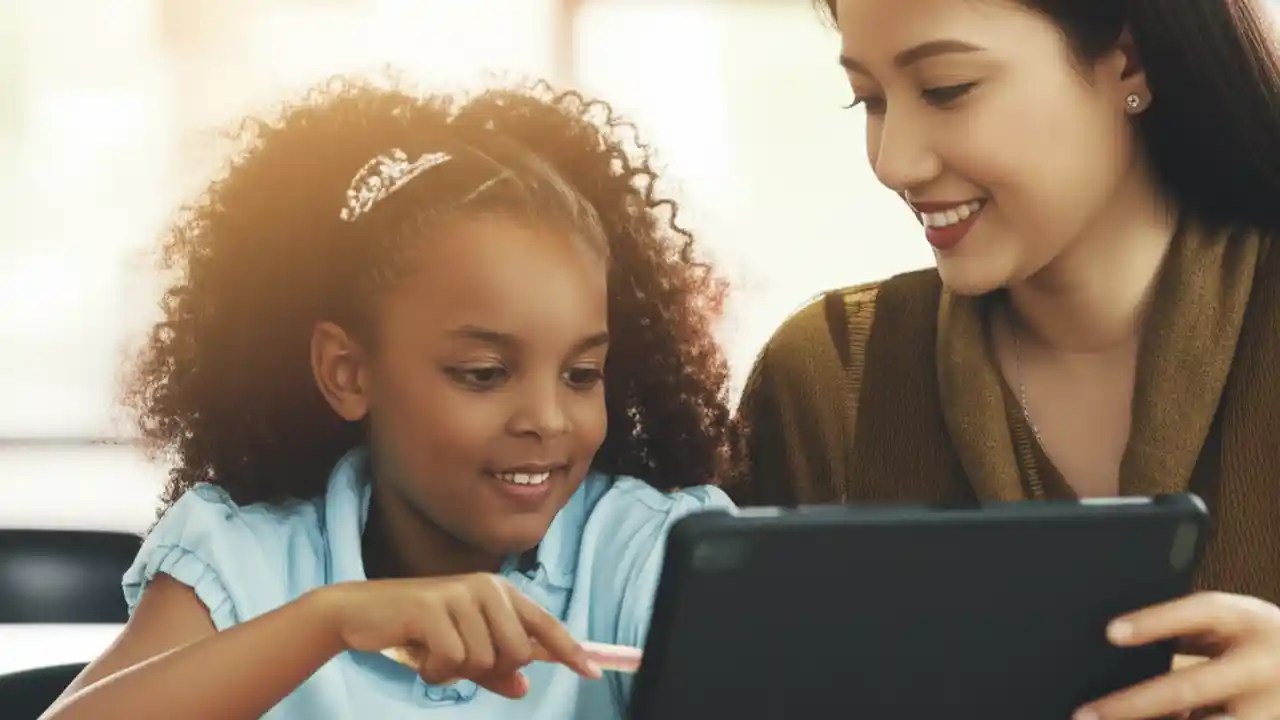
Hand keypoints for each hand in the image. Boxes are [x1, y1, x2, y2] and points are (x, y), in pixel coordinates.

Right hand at [315, 574, 601, 697]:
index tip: (592, 672)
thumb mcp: (460, 649)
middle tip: (456, 660)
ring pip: (483, 660)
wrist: (360, 613)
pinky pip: (453, 660)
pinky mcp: (433, 608)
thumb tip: (523, 688)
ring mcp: (459, 595)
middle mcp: (485, 587)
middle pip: (516, 652)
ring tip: (432, 652)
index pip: (543, 624)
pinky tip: (419, 656)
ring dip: (455, 671)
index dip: (569, 650)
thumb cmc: (416, 631)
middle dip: (489, 669)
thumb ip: (494, 670)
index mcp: (498, 593)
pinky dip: (435, 671)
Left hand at [1074, 592, 1279, 719]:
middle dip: (1132, 705)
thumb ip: (1187, 629)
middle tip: (1084, 715)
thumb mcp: (1231, 621)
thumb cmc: (1257, 640)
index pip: (1200, 613)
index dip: (1155, 622)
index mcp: (1246, 622)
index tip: (1110, 633)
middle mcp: (1258, 666)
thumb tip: (1118, 638)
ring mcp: (1269, 707)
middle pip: (1188, 688)